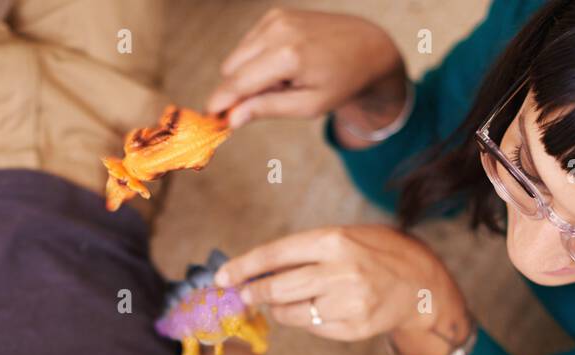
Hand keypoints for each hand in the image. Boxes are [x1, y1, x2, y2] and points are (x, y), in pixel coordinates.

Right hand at [205, 8, 405, 129]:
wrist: (367, 46)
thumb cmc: (341, 82)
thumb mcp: (309, 106)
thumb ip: (267, 109)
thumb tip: (231, 119)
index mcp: (287, 57)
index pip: (237, 83)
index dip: (219, 103)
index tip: (207, 119)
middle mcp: (277, 31)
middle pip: (230, 69)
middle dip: (240, 89)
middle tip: (272, 99)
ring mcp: (275, 19)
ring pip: (237, 57)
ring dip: (251, 74)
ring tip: (285, 81)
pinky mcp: (275, 14)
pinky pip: (249, 44)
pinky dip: (259, 59)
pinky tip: (286, 64)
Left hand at [214, 224, 467, 342]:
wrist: (420, 283)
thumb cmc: (374, 254)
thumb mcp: (343, 237)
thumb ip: (303, 251)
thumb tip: (255, 271)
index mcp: (334, 241)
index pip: (275, 255)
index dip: (243, 268)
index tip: (223, 278)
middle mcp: (340, 271)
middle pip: (277, 289)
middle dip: (253, 294)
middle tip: (243, 297)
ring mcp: (348, 303)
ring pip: (290, 313)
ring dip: (279, 309)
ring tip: (287, 301)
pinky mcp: (353, 328)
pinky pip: (312, 327)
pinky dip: (306, 320)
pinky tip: (319, 309)